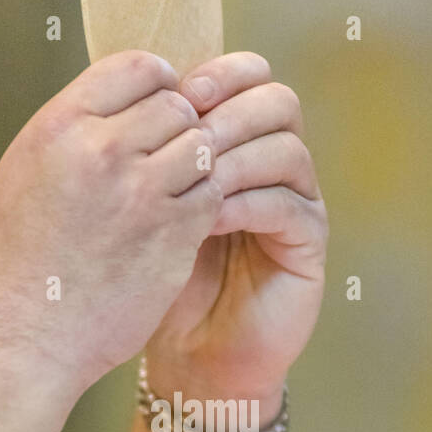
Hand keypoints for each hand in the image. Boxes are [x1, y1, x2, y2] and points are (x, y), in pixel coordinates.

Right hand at [0, 51, 220, 395]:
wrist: (23, 337)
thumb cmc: (13, 265)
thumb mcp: (24, 174)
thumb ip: (72, 133)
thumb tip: (115, 107)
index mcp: (60, 128)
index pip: (136, 67)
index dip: (156, 85)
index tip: (157, 109)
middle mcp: (103, 151)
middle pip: (176, 105)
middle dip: (179, 128)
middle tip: (171, 158)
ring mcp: (144, 193)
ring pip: (202, 147)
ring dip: (197, 165)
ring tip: (178, 189)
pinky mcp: (174, 235)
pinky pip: (213, 195)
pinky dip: (206, 203)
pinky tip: (186, 221)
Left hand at [145, 52, 327, 417]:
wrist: (189, 356)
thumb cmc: (156, 281)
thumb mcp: (142, 207)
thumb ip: (146, 152)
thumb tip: (124, 92)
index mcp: (236, 144)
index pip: (246, 79)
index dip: (218, 75)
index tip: (176, 92)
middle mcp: (272, 166)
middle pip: (277, 101)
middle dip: (230, 109)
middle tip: (190, 128)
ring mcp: (296, 202)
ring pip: (287, 148)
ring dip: (236, 156)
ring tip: (193, 177)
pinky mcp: (308, 244)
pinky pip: (290, 204)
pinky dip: (247, 203)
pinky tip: (208, 217)